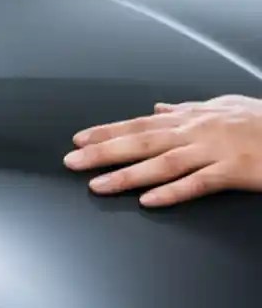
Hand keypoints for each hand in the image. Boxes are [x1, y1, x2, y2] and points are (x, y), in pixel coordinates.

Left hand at [65, 95, 261, 207]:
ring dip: (127, 176)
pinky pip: (199, 184)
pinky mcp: (235, 172)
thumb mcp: (224, 107)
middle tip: (72, 162)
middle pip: (142, 142)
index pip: (140, 124)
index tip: (78, 140)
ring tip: (97, 186)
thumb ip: (188, 109)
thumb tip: (157, 108)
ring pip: (163, 164)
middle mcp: (198, 132)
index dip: (107, 132)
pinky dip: (172, 192)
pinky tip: (148, 201)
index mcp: (193, 118)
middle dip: (104, 153)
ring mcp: (216, 152)